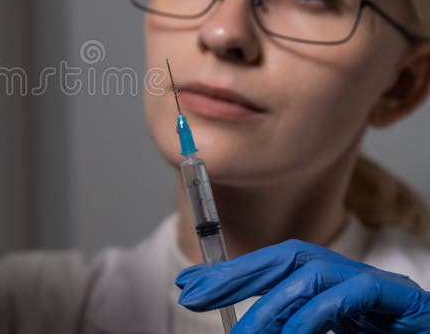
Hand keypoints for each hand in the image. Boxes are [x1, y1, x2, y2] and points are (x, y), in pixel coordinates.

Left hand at [176, 239, 429, 332]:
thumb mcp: (322, 333)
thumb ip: (290, 328)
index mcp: (326, 282)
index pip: (272, 266)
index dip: (229, 272)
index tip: (188, 284)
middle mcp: (345, 275)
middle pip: (284, 259)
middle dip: (235, 275)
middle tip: (193, 295)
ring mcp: (373, 283)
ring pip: (310, 275)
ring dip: (270, 306)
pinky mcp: (397, 299)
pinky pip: (349, 296)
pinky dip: (315, 315)